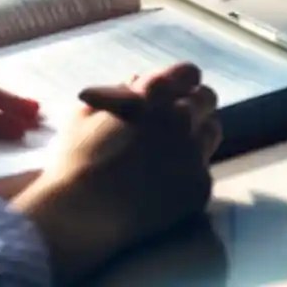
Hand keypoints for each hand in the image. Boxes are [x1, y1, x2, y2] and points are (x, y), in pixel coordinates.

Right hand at [12, 63, 221, 284]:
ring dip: (195, 135)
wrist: (78, 214)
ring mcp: (194, 152)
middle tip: (172, 122)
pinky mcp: (199, 186)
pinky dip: (187, 172)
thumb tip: (138, 81)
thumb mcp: (87, 111)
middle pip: (206, 99)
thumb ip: (119, 91)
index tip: (172, 94)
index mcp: (154, 93)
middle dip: (192, 106)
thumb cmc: (75, 159)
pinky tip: (163, 183)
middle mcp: (181, 118)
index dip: (180, 83)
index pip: (189, 73)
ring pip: (211, 131)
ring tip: (169, 151)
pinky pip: (203, 169)